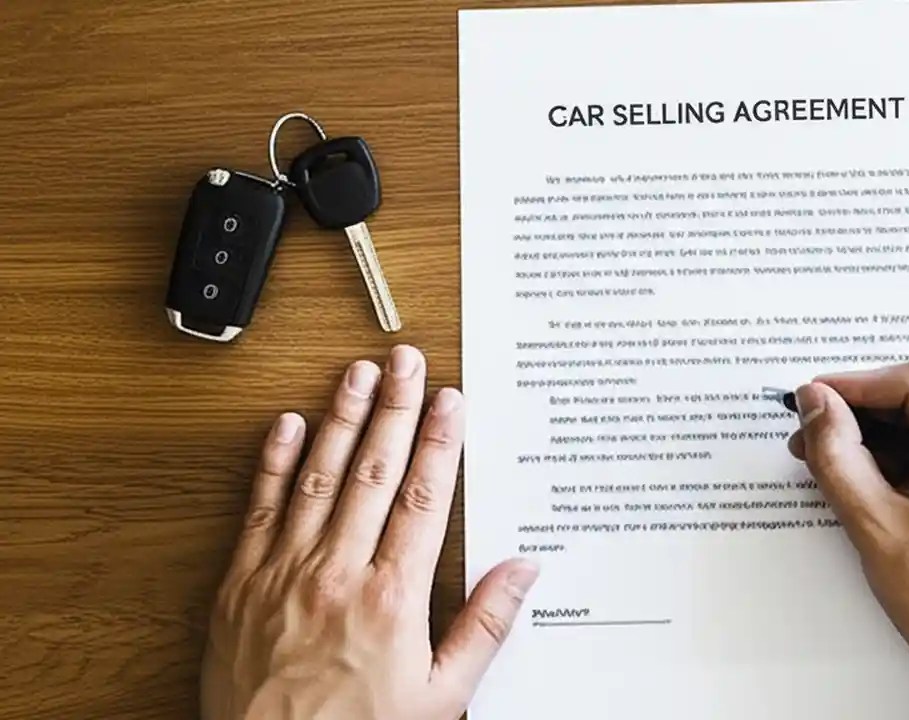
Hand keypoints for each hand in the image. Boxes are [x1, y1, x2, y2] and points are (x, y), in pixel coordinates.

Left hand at [201, 345, 538, 719]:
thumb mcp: (442, 697)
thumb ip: (484, 627)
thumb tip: (523, 571)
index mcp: (393, 598)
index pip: (422, 497)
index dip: (438, 442)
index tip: (449, 401)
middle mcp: (338, 573)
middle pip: (372, 471)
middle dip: (393, 408)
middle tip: (404, 360)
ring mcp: (285, 573)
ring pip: (318, 477)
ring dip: (339, 418)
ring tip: (355, 373)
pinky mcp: (242, 585)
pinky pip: (260, 509)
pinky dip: (272, 464)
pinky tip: (286, 426)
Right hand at [788, 359, 908, 719]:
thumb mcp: (877, 526)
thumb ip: (839, 457)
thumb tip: (817, 405)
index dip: (857, 384)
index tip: (813, 398)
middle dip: (863, 412)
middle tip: (813, 431)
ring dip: (879, 436)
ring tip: (831, 460)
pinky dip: (901, 457)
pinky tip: (866, 479)